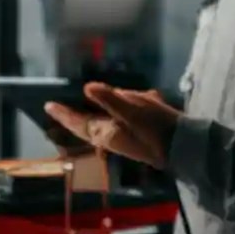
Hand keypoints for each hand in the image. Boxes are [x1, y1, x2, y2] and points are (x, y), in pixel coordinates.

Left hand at [45, 84, 182, 170]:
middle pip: (94, 121)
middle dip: (89, 109)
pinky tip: (152, 97)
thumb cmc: (156, 128)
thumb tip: (87, 88)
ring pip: (116, 115)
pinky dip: (140, 104)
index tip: (48, 106)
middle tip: (77, 101)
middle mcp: (114, 136)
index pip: (79, 123)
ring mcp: (129, 136)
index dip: (64, 114)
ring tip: (137, 94)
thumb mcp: (133, 110)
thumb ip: (110, 99)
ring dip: (123, 102)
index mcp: (106, 133)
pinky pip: (134, 114)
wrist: (186, 146)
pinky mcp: (144, 133)